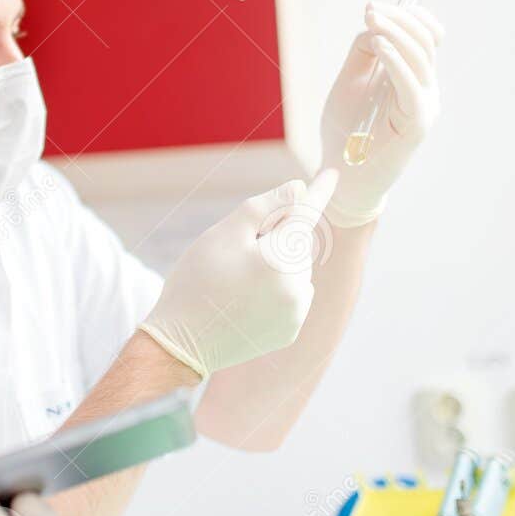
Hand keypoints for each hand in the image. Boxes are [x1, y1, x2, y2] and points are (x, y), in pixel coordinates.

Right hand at [138, 171, 337, 377]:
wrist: (181, 342)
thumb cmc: (196, 281)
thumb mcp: (223, 234)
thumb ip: (265, 207)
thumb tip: (299, 190)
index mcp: (280, 259)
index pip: (305, 214)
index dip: (318, 192)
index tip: (333, 173)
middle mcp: (297, 288)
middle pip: (295, 243)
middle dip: (274, 238)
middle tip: (234, 255)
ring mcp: (296, 313)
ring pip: (296, 270)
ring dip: (277, 264)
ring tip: (236, 281)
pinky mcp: (291, 331)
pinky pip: (293, 295)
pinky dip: (277, 289)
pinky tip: (246, 299)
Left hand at [319, 2, 443, 226]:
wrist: (341, 174)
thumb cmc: (346, 130)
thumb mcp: (349, 82)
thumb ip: (362, 54)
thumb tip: (373, 25)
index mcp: (412, 77)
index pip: (426, 36)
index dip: (408, 16)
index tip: (374, 6)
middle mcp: (425, 89)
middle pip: (425, 42)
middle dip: (399, 19)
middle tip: (371, 10)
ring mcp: (425, 105)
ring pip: (421, 58)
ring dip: (396, 34)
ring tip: (372, 24)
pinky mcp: (418, 123)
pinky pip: (413, 86)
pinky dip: (397, 63)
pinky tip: (380, 47)